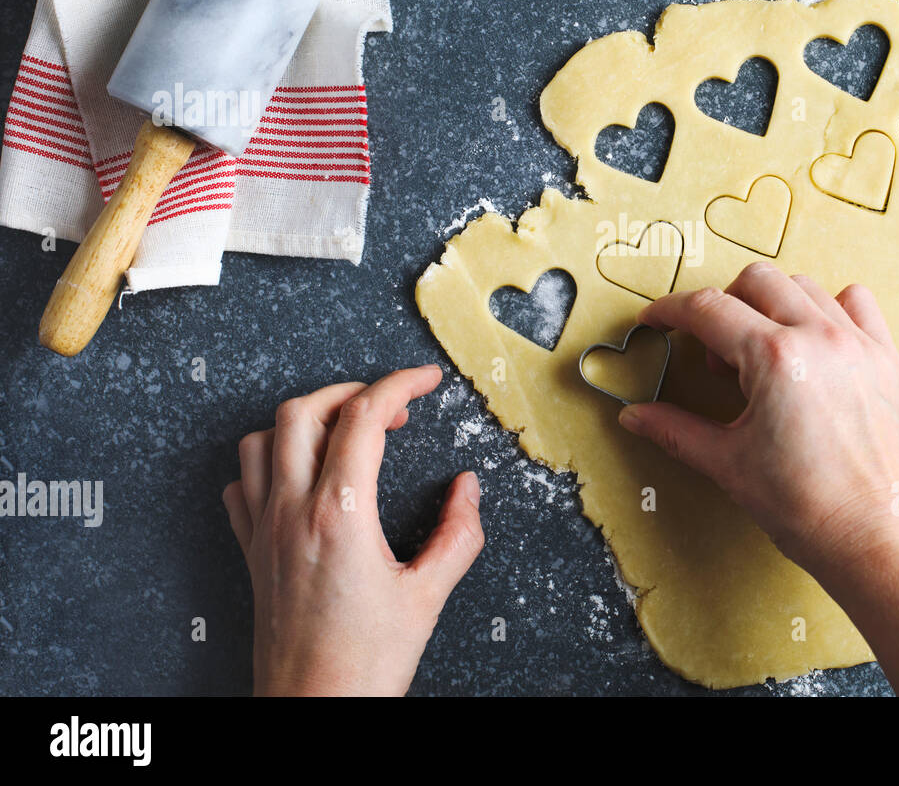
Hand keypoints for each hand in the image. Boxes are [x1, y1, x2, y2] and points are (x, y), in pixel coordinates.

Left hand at [222, 365, 483, 695]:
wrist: (313, 709)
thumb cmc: (364, 665)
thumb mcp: (428, 595)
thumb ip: (457, 534)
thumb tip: (466, 489)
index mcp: (340, 514)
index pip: (364, 417)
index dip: (400, 384)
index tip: (426, 379)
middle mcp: (293, 512)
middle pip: (304, 411)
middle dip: (352, 391)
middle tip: (393, 408)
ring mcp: (264, 530)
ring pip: (261, 439)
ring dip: (305, 419)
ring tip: (345, 430)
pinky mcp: (251, 552)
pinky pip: (240, 484)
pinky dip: (267, 461)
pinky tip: (298, 474)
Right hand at [621, 264, 898, 694]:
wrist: (885, 542)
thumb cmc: (811, 511)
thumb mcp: (730, 466)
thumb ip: (676, 431)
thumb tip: (635, 416)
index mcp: (776, 358)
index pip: (708, 309)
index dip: (670, 311)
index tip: (656, 320)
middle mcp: (820, 337)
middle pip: (756, 282)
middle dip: (723, 305)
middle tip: (714, 355)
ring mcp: (859, 344)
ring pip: (804, 288)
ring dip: (771, 305)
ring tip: (761, 354)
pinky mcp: (887, 360)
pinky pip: (857, 304)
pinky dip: (828, 309)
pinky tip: (814, 344)